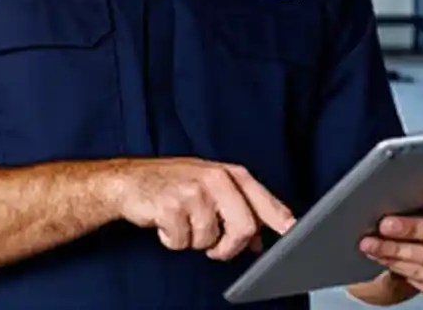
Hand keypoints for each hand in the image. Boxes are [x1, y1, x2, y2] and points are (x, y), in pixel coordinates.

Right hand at [106, 158, 295, 260]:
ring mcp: (194, 191)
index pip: (263, 200)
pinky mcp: (171, 206)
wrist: (130, 181)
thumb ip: (239, 210)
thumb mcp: (211, 190)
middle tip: (214, 247)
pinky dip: (172, 240)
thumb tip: (260, 242)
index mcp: (231, 174)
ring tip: (181, 222)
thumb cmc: (174, 184)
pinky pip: (182, 242)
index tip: (292, 232)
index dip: (279, 219)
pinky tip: (166, 223)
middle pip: (244, 228)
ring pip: (210, 240)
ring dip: (194, 241)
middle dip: (229, 247)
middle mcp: (216, 179)